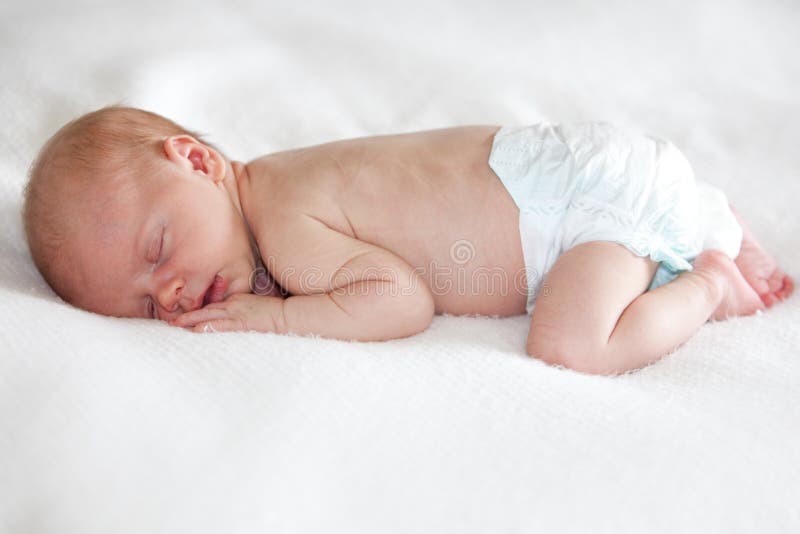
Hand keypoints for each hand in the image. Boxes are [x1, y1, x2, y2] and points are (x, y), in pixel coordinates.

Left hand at [169, 293, 285, 332]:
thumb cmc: (276, 314)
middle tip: (170, 319)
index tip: (182, 315)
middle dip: (187, 314)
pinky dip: (209, 326)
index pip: (213, 305)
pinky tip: (196, 330)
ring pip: (209, 314)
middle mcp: (234, 304)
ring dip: (191, 320)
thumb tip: (235, 320)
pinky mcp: (243, 322)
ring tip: (175, 324)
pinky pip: (222, 324)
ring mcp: (238, 312)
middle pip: (206, 308)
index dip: (196, 310)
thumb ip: (244, 312)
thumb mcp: (257, 308)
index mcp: (236, 300)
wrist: (290, 314)